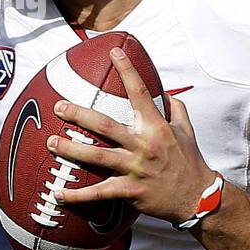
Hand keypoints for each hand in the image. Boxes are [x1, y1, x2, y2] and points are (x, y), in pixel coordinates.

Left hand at [47, 47, 214, 224]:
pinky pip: (100, 193)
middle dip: (80, 115)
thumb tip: (165, 91)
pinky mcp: (131, 190)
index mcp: (157, 128)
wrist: (198, 197)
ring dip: (71, 149)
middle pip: (106, 126)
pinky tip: (58, 194)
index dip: (128, 71)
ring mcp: (136, 168)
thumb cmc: (190, 161)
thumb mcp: (187, 131)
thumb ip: (175, 109)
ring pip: (97, 157)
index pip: (141, 93)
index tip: (114, 53)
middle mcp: (144, 145)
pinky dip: (78, 195)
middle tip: (59, 106)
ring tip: (51, 142)